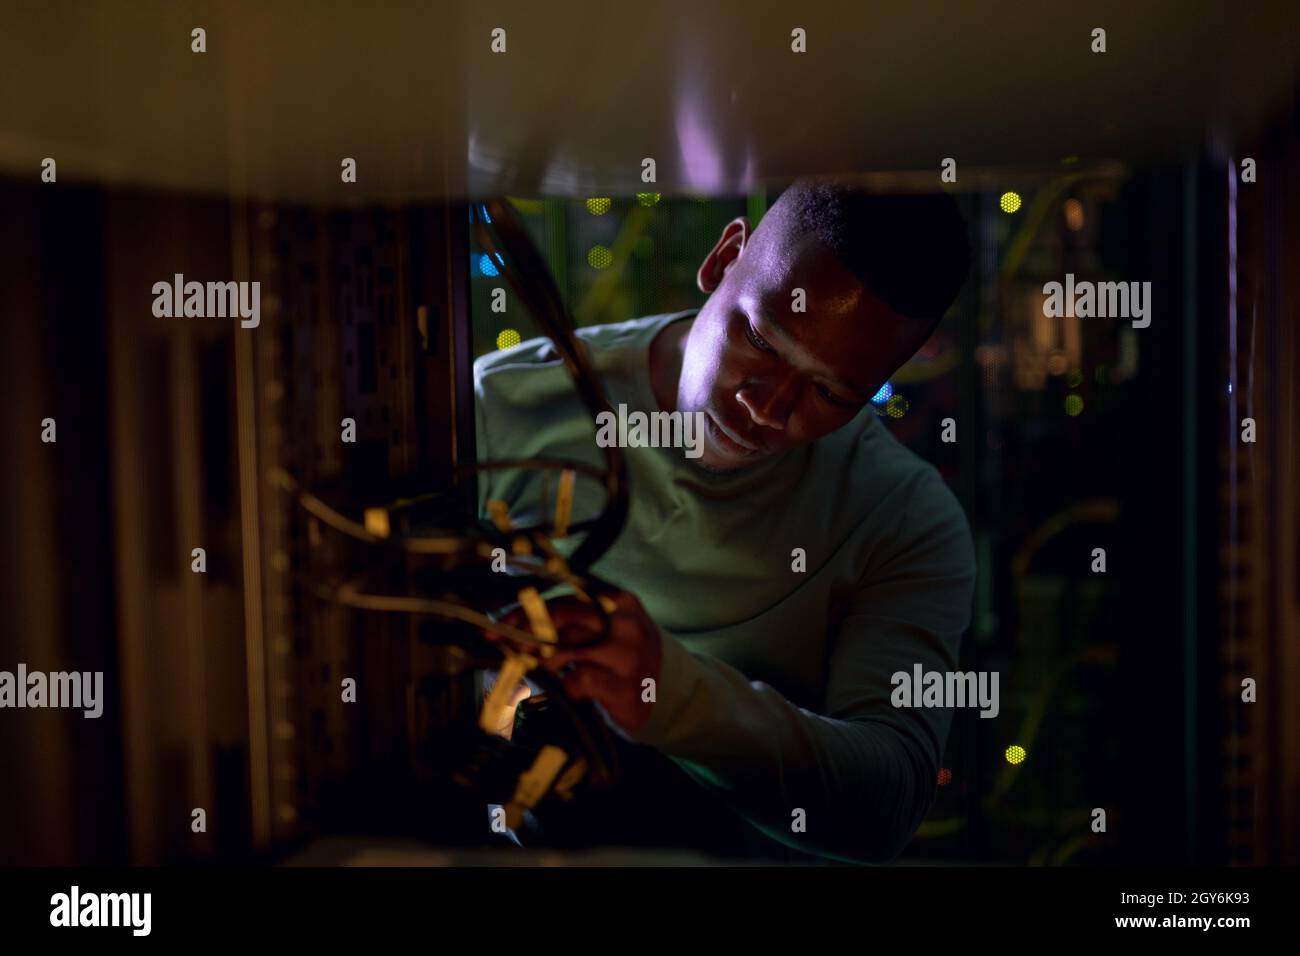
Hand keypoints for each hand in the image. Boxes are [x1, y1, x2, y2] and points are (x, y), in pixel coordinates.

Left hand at [485, 590, 660, 735]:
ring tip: (543, 671)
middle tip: (509, 648)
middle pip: (560, 619)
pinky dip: (566, 687)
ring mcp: (626, 655)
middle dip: (527, 634)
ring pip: (563, 650)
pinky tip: (572, 690)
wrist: (664, 695)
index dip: (527, 611)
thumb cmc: (623, 657)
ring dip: (543, 663)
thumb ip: (570, 621)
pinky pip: (576, 681)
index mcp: (619, 600)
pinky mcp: (622, 686)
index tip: (502, 625)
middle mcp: (624, 622)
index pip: (563, 598)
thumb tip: (516, 623)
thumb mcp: (605, 629)